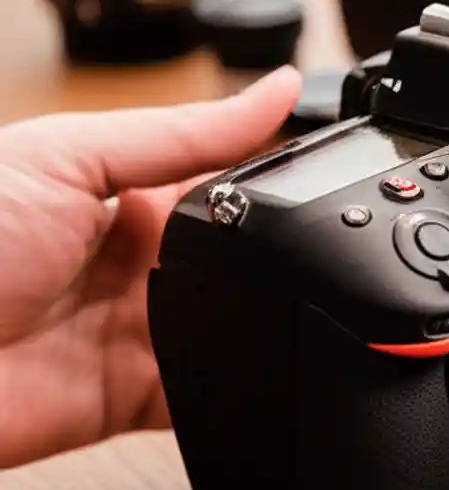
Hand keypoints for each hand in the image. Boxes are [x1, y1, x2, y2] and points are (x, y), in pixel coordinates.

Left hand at [0, 68, 300, 468]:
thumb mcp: (72, 158)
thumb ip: (184, 135)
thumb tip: (274, 90)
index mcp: (126, 194)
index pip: (228, 182)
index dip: (278, 181)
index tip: (335, 174)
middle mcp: (139, 264)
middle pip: (243, 260)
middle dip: (276, 259)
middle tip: (311, 251)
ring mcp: (140, 331)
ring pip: (239, 326)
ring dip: (262, 320)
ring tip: (278, 308)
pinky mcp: (140, 399)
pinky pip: (212, 396)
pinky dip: (241, 388)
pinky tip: (257, 366)